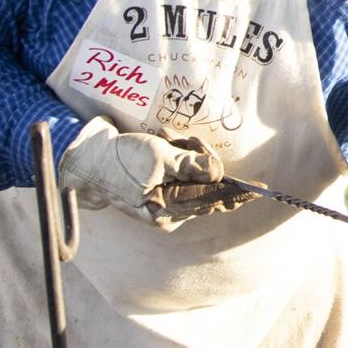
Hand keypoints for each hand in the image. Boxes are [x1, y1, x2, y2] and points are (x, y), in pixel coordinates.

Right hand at [59, 117, 257, 230]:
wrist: (86, 157)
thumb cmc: (116, 159)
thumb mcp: (155, 156)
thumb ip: (190, 165)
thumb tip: (219, 174)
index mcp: (166, 209)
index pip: (211, 200)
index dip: (237, 192)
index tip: (261, 190)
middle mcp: (169, 211)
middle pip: (207, 184)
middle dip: (199, 155)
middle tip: (182, 139)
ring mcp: (166, 201)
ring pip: (198, 174)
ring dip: (185, 150)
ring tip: (163, 136)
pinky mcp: (164, 187)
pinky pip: (185, 171)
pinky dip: (178, 152)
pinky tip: (163, 140)